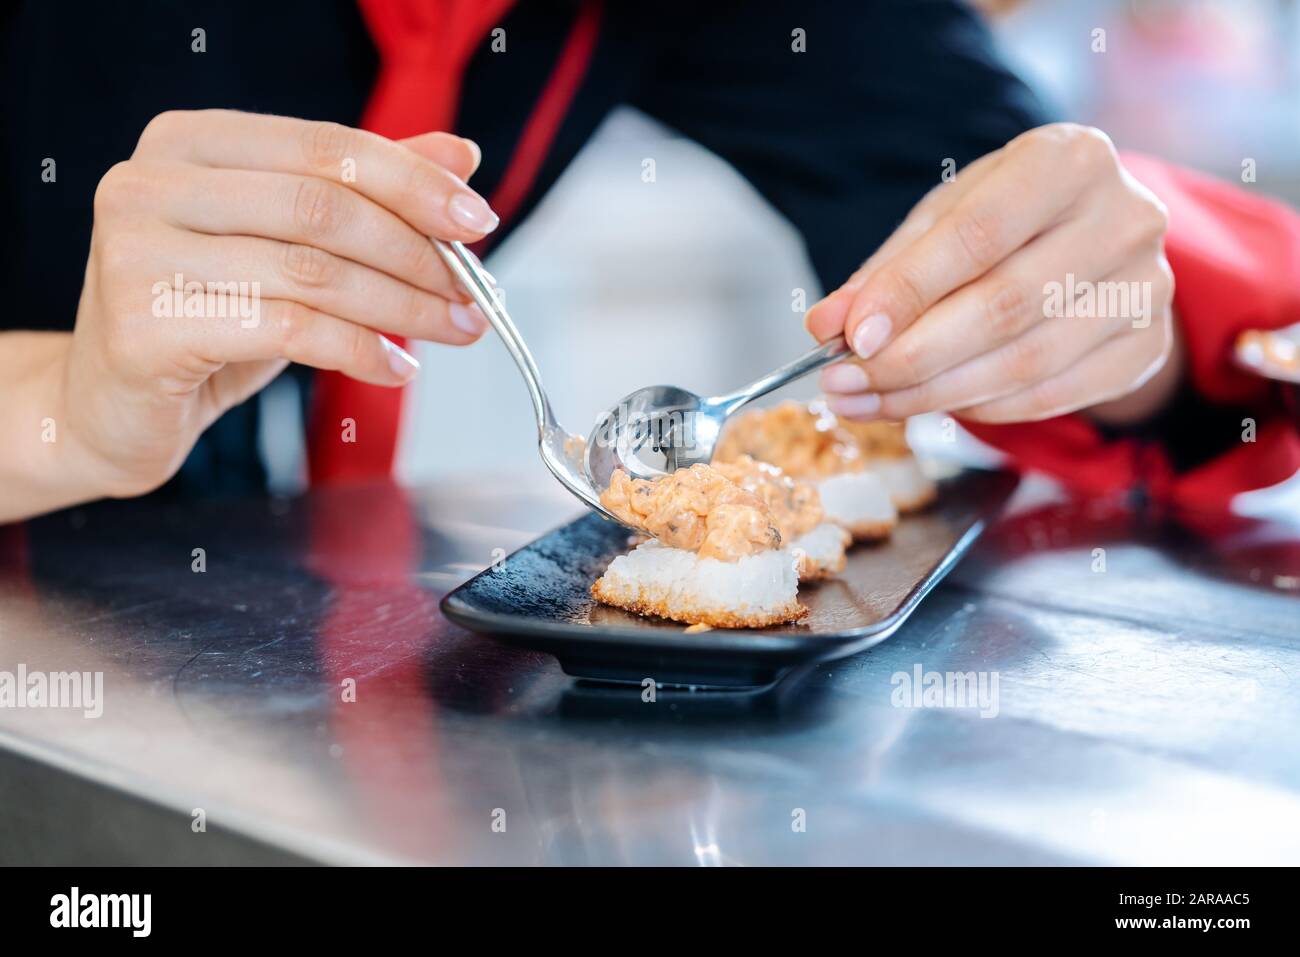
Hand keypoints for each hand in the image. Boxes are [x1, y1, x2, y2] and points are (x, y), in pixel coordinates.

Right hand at [60, 110, 498, 496]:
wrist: (115, 405)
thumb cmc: (210, 316)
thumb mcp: (293, 247)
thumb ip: (367, 195)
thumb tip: (461, 157)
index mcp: (191, 142)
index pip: (327, 147)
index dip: (414, 183)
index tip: (478, 221)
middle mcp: (150, 183)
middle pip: (324, 208)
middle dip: (417, 254)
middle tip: (472, 296)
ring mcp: (137, 251)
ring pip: (312, 271)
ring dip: (402, 307)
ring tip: (453, 331)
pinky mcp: (144, 325)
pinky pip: (286, 330)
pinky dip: (359, 350)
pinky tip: (397, 367)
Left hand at [805, 123, 1175, 424]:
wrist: (1098, 243)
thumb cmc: (1010, 222)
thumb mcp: (946, 220)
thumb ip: (889, 270)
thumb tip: (827, 325)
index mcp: (1069, 160)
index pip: (979, 234)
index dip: (909, 291)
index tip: (851, 337)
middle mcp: (1125, 217)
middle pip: (1003, 307)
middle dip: (911, 357)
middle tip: (845, 384)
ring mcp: (1147, 287)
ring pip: (1023, 363)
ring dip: (933, 394)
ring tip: (869, 401)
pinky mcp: (1146, 348)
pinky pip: (1049, 395)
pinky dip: (981, 410)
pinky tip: (932, 406)